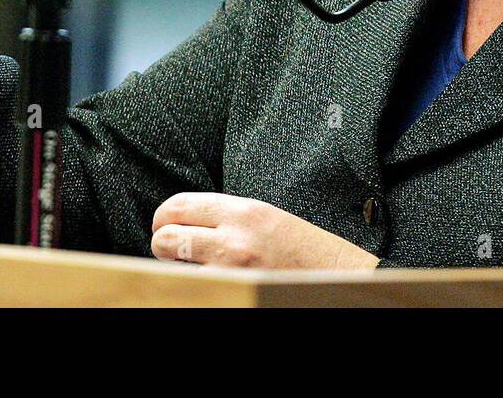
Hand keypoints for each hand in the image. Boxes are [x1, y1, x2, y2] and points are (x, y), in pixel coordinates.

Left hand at [151, 193, 380, 269]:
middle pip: (166, 239)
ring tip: (190, 268)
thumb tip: (182, 221)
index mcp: (244, 212)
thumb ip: (226, 216)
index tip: (164, 223)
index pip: (178, 206)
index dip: (164, 216)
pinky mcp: (235, 296)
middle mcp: (233, 241)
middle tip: (172, 248)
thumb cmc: (304, 250)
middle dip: (163, 244)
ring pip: (174, 271)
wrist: (339, 280)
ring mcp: (231, 275)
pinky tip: (206, 285)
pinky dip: (194, 289)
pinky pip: (195, 291)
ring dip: (176, 270)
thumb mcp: (266, 218)